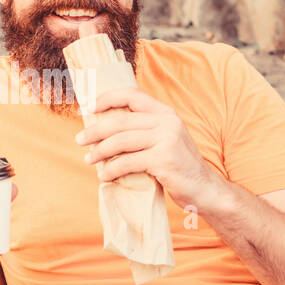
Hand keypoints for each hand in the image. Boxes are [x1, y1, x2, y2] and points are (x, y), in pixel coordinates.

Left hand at [74, 86, 221, 211]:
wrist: (205, 189)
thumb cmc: (178, 166)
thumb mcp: (165, 140)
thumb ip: (143, 131)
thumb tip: (104, 130)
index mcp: (165, 113)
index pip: (131, 95)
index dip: (107, 98)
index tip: (89, 108)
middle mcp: (167, 122)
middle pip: (120, 121)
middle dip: (95, 131)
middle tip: (80, 140)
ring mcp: (167, 140)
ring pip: (121, 141)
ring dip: (100, 151)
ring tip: (89, 159)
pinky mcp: (164, 160)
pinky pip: (128, 162)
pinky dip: (112, 170)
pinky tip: (104, 176)